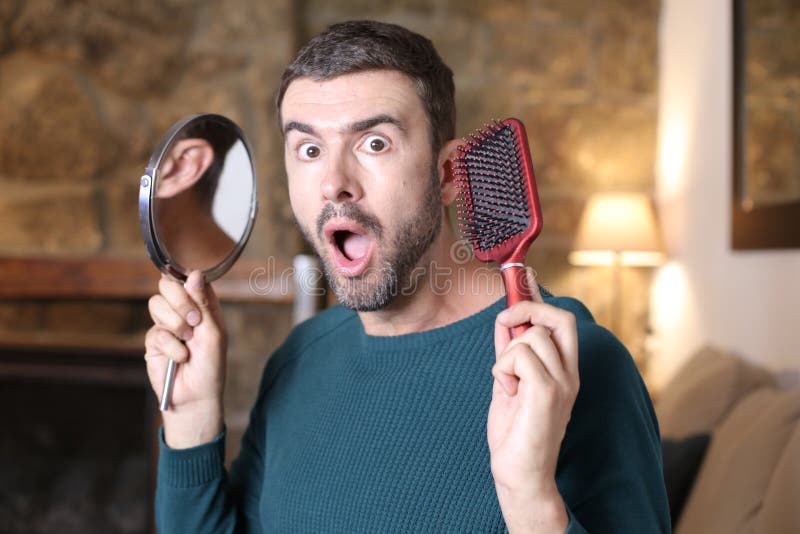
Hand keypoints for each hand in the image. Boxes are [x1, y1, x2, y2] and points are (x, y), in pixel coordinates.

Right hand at [144, 270, 226, 447]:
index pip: (190, 279)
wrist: (196, 397)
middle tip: (194, 321)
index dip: (188, 282)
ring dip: (175, 324)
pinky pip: (155, 332)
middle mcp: (183, 311)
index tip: (193, 292)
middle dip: (180, 301)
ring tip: (188, 342)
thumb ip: (203, 303)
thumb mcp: (214, 333)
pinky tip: (180, 358)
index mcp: (202, 305)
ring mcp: (166, 325)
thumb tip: (195, 273)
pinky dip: (171, 346)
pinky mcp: (153, 341)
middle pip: (167, 285)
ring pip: (156, 304)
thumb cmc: (211, 366)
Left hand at [487, 269, 578, 532]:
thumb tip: (506, 319)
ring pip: (531, 337)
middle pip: (560, 318)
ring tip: (508, 383)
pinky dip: (504, 369)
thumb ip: (510, 351)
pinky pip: (519, 356)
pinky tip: (508, 392)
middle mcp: (570, 374)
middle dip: (528, 309)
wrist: (520, 473)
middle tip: (507, 322)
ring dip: (507, 355)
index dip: (540, 297)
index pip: (561, 322)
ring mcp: (563, 383)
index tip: (524, 278)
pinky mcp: (548, 392)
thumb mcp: (510, 381)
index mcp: (565, 371)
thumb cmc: (515, 432)